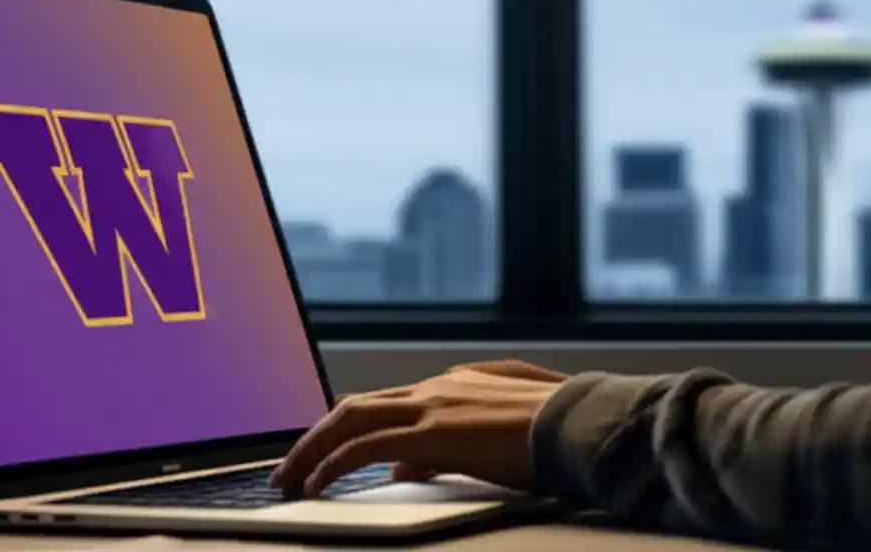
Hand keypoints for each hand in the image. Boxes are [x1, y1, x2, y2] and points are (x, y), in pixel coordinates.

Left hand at [269, 360, 567, 496]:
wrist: (581, 424)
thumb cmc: (556, 433)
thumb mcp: (498, 437)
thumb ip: (445, 450)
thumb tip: (403, 469)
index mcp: (457, 384)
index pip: (388, 403)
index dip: (351, 428)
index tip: (327, 451)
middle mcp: (438, 388)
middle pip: (357, 405)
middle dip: (316, 435)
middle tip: (289, 464)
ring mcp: (432, 406)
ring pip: (349, 419)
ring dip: (311, 449)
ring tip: (288, 477)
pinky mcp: (430, 433)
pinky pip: (363, 447)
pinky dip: (331, 464)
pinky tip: (314, 485)